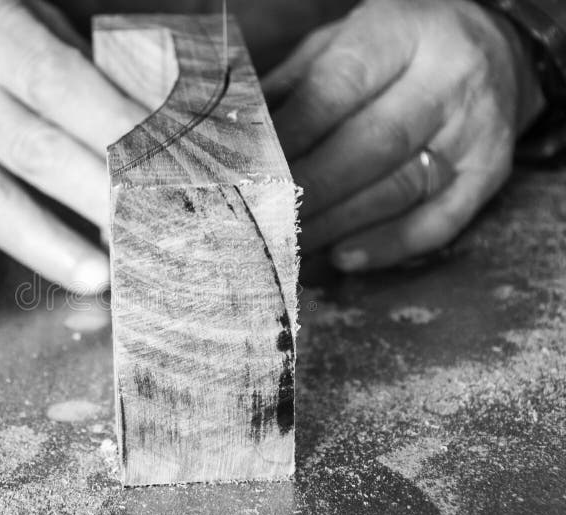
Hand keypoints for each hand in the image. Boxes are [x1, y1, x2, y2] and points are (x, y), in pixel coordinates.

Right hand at [0, 0, 146, 306]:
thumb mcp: (19, 17)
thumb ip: (75, 69)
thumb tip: (148, 121)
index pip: (62, 88)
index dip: (115, 126)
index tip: (167, 162)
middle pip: (38, 154)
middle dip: (101, 198)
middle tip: (152, 232)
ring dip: (48, 244)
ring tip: (99, 277)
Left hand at [263, 0, 544, 270]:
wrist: (498, 49)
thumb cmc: (399, 48)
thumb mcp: (344, 40)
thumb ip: (294, 83)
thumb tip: (241, 135)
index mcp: (405, 33)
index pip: (337, 89)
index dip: (290, 135)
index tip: (250, 169)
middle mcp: (449, 79)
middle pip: (371, 145)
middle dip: (309, 188)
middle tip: (264, 217)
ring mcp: (476, 131)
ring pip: (399, 189)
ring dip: (336, 224)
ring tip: (289, 243)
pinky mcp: (489, 174)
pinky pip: (439, 221)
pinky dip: (388, 245)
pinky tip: (344, 257)